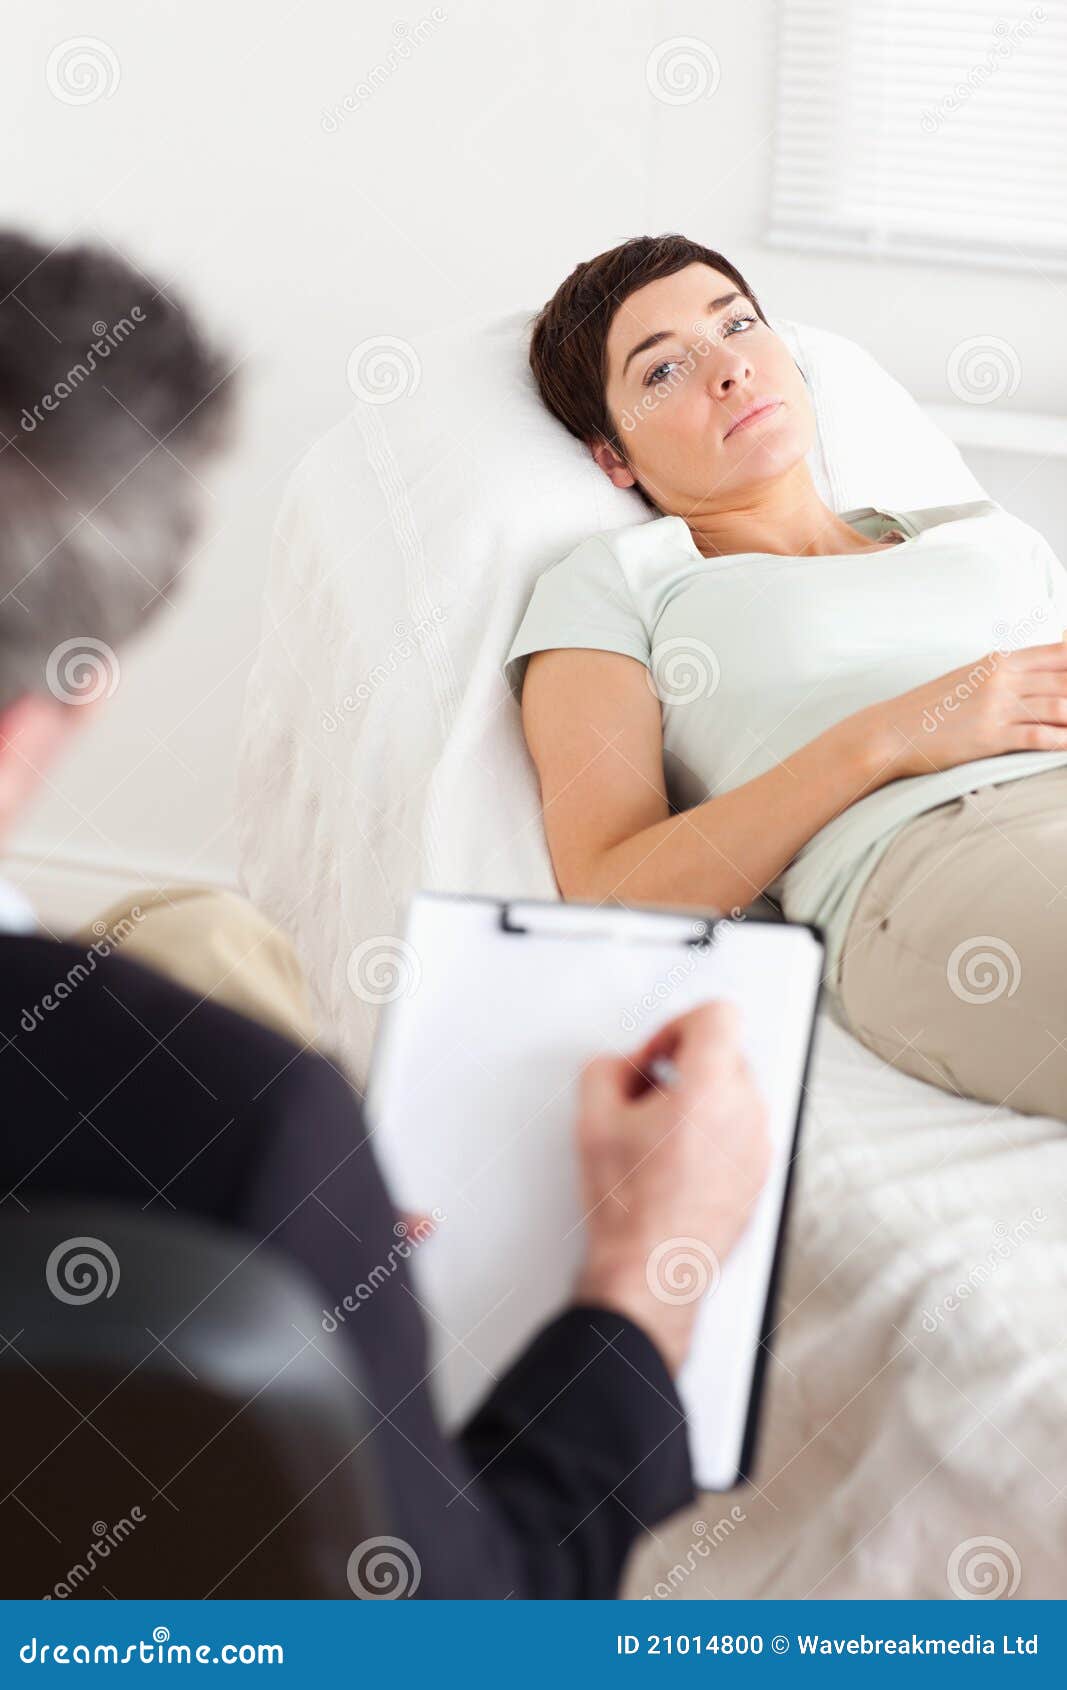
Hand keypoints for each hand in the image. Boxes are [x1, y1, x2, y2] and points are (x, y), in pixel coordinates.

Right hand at [572, 1001, 770, 1376]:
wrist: (652, 1270)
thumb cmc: (630, 1209)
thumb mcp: (592, 1121)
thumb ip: (605, 1069)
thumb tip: (620, 1068)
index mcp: (710, 1090)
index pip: (718, 1015)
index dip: (678, 1024)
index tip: (657, 1054)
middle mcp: (745, 1113)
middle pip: (724, 1053)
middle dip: (683, 1066)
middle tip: (647, 1097)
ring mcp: (759, 1146)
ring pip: (733, 1093)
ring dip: (698, 1101)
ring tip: (658, 1136)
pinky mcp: (760, 1173)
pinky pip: (740, 1130)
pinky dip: (713, 1133)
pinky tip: (674, 1161)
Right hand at [857, 636, 1066, 781]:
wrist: (890, 731)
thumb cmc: (931, 708)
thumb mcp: (971, 678)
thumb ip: (1008, 674)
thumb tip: (1043, 678)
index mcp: (1001, 660)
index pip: (1061, 652)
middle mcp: (1004, 678)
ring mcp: (998, 707)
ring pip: (1061, 706)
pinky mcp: (991, 737)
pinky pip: (1040, 736)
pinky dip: (1065, 741)